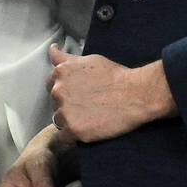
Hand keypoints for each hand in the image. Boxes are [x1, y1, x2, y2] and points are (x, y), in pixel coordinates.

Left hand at [48, 46, 171, 142]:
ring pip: (59, 120)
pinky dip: (74, 135)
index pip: (51, 85)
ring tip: (90, 117)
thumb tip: (52, 49)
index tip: (80, 93)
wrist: (135, 94)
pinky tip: (88, 129)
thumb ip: (66, 58)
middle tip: (88, 105)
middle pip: (55, 103)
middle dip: (67, 104)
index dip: (66, 90)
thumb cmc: (115, 76)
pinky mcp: (73, 130)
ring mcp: (64, 111)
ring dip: (70, 120)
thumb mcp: (89, 59)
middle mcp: (57, 91)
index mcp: (60, 72)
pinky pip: (64, 137)